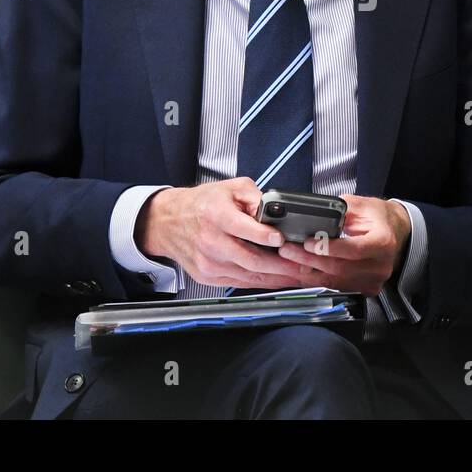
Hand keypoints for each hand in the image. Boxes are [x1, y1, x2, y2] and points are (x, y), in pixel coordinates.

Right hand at [135, 177, 313, 289]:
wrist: (168, 223)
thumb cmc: (201, 204)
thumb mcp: (229, 188)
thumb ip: (254, 196)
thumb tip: (276, 208)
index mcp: (215, 215)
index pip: (242, 228)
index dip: (265, 236)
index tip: (282, 239)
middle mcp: (210, 241)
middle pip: (251, 259)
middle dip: (281, 265)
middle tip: (303, 264)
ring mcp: (209, 263)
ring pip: (249, 276)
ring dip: (276, 277)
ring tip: (297, 274)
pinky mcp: (208, 276)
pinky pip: (240, 283)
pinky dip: (261, 282)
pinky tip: (277, 278)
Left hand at [274, 195, 411, 296]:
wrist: (396, 233)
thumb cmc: (377, 217)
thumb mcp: (361, 205)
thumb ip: (339, 212)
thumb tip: (313, 217)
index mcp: (382, 243)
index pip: (353, 250)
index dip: (328, 247)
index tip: (307, 241)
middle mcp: (380, 266)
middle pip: (339, 269)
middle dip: (308, 260)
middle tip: (286, 250)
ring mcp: (373, 281)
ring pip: (333, 282)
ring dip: (306, 273)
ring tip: (285, 262)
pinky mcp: (364, 289)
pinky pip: (335, 288)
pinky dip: (313, 282)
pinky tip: (297, 274)